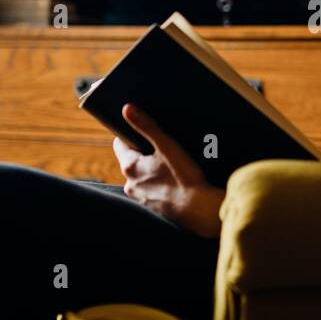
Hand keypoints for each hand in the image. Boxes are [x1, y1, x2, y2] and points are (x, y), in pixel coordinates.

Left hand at [113, 104, 224, 238]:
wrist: (201, 210)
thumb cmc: (184, 177)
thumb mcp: (166, 146)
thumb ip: (146, 126)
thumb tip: (126, 109)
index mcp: (129, 167)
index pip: (120, 143)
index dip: (131, 134)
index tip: (145, 132)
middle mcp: (131, 185)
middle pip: (132, 160)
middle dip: (144, 153)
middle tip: (164, 148)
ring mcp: (142, 198)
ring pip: (143, 176)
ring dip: (153, 169)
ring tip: (173, 165)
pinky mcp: (155, 208)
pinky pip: (153, 189)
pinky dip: (161, 184)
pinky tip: (177, 181)